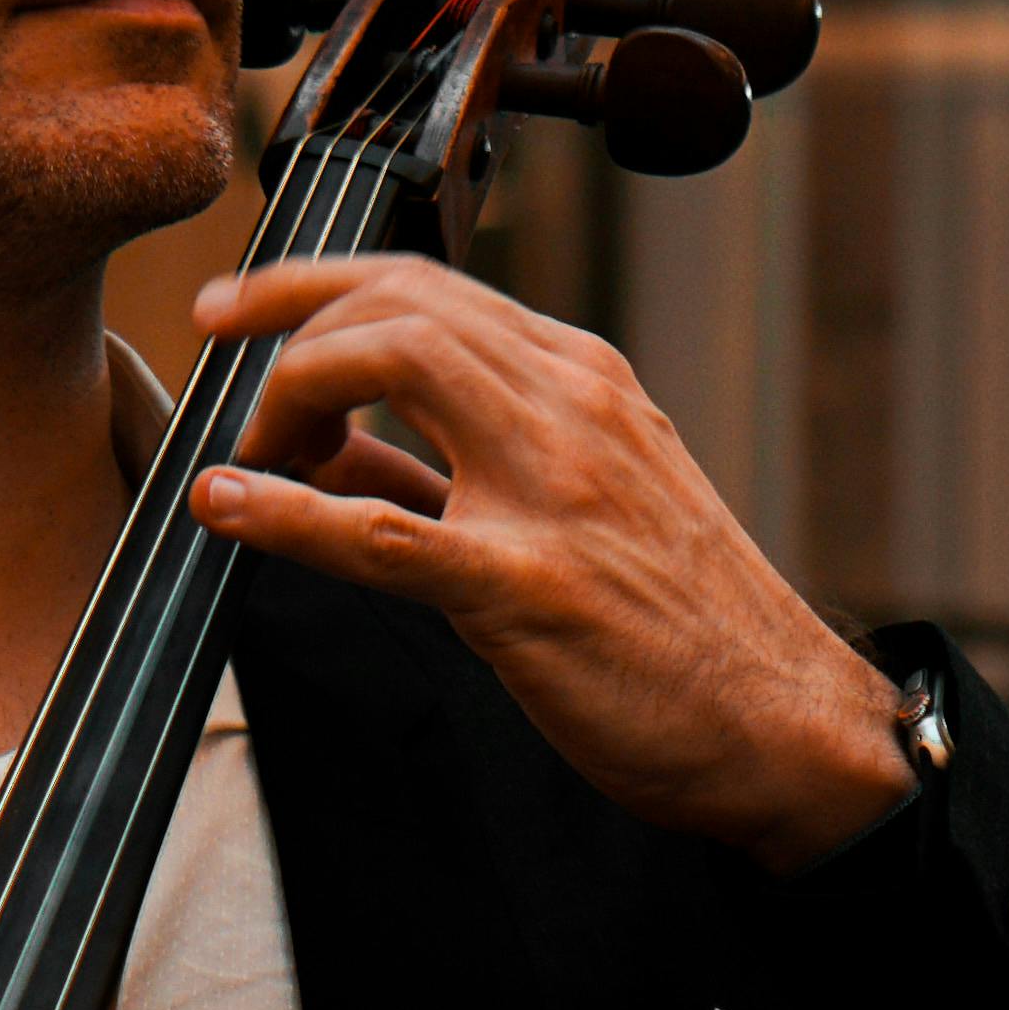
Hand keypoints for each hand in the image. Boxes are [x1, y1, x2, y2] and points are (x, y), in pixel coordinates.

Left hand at [185, 254, 912, 870]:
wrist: (782, 724)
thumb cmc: (677, 629)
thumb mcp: (575, 507)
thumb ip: (449, 471)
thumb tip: (326, 453)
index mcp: (582, 383)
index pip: (428, 285)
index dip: (311, 286)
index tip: (237, 312)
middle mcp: (570, 408)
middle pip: (398, 301)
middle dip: (288, 329)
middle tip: (235, 401)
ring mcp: (552, 491)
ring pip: (395, 362)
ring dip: (291, 394)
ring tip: (248, 455)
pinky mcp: (526, 588)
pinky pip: (380, 531)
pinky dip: (285, 511)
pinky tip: (225, 505)